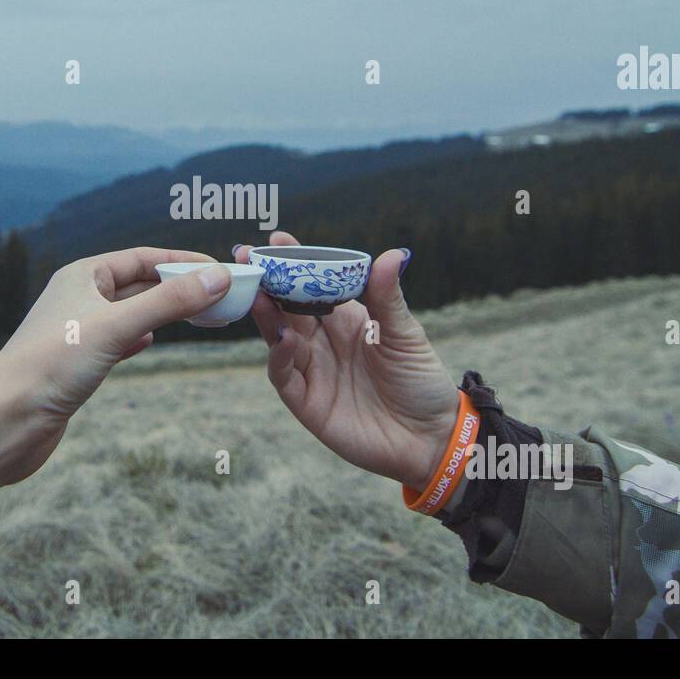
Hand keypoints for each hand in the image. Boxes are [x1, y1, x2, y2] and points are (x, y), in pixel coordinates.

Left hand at [0, 247, 230, 531]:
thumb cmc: (51, 366)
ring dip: (163, 312)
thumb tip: (218, 279)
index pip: (143, 258)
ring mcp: (77, 331)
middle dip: (178, 288)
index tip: (219, 270)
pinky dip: (140, 337)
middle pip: (140, 283)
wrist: (6, 421)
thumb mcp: (118, 327)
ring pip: (131, 313)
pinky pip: (118, 340)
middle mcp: (78, 297)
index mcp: (82, 276)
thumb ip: (170, 302)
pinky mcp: (77, 363)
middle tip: (219, 296)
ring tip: (199, 316)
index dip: (183, 261)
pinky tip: (151, 342)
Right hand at [234, 232, 459, 491]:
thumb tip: (391, 254)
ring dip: (266, 315)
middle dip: (266, 283)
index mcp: (345, 320)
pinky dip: (280, 355)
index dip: (294, 264)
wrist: (430, 438)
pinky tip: (284, 338)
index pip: (312, 286)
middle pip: (286, 308)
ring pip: (278, 337)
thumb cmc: (421, 383)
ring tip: (259, 293)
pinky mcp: (307, 402)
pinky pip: (285, 374)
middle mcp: (323, 343)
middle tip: (248, 258)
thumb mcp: (406, 335)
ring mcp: (313, 372)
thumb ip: (388, 298)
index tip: (277, 240)